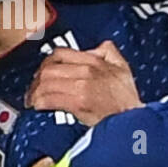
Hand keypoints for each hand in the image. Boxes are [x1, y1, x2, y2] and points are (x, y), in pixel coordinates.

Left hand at [25, 41, 140, 125]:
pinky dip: (41, 102)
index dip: (46, 63)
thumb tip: (98, 46)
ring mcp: (81, 86)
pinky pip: (51, 98)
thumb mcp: (122, 67)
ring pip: (47, 83)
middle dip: (36, 80)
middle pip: (49, 68)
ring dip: (36, 92)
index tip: (43, 72)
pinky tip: (39, 106)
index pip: (60, 53)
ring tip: (33, 100)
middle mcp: (86, 70)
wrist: (134, 120)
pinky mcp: (78, 103)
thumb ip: (109, 52)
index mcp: (94, 60)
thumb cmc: (127, 100)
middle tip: (34, 89)